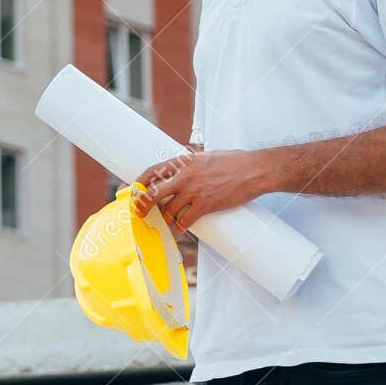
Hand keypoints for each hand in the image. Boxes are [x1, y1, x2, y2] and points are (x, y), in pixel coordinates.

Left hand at [132, 150, 270, 232]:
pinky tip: (180, 227)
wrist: (254, 170)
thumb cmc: (232, 161)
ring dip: (166, 219)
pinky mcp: (206, 205)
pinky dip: (180, 226)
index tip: (131, 191)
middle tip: (139, 214)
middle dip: (142, 206)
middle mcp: (185, 176)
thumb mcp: (205, 157)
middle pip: (153, 194)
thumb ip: (189, 165)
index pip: (152, 171)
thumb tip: (176, 173)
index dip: (138, 183)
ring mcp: (194, 191)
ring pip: (169, 211)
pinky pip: (185, 221)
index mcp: (183, 161)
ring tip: (167, 220)